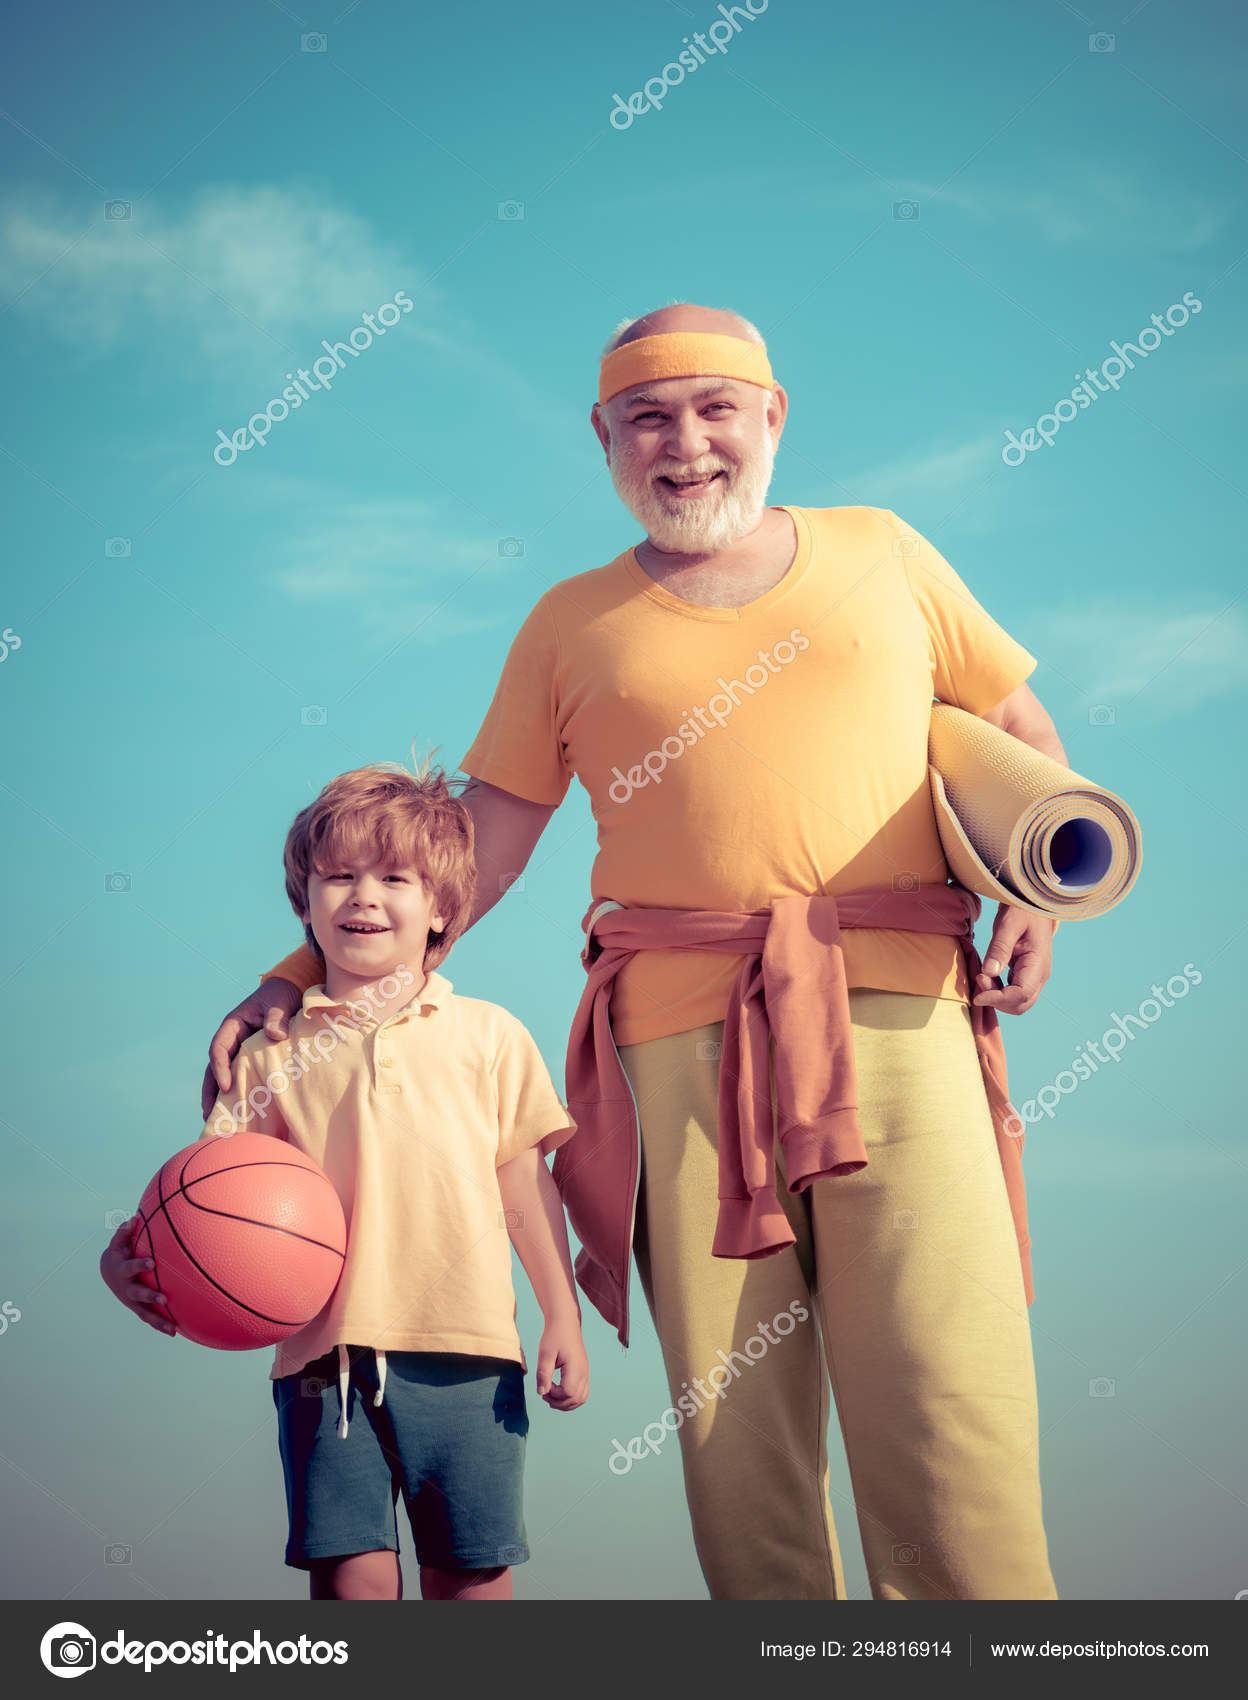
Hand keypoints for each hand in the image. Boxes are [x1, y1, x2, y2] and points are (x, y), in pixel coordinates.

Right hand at [99, 1216, 176, 1336]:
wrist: (109, 1272)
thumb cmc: (120, 1252)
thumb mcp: (119, 1242)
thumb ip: (124, 1231)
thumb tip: (134, 1219)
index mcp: (123, 1270)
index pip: (131, 1267)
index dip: (140, 1265)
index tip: (152, 1262)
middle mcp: (127, 1288)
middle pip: (138, 1294)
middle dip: (149, 1296)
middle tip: (164, 1299)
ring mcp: (132, 1300)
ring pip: (144, 1312)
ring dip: (157, 1320)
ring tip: (172, 1328)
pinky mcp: (138, 1307)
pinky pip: (149, 1318)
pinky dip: (160, 1326)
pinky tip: (174, 1332)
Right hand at [201, 979, 302, 1118]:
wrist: (289, 991)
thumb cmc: (281, 995)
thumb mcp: (279, 1002)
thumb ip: (276, 1016)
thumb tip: (275, 1035)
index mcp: (233, 1025)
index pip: (219, 1048)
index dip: (220, 1068)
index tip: (226, 1086)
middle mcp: (232, 1039)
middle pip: (214, 1067)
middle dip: (210, 1090)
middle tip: (210, 1114)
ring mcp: (239, 1049)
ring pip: (223, 1074)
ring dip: (218, 1095)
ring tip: (216, 1119)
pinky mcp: (251, 1058)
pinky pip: (240, 1075)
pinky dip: (237, 1091)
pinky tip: (238, 1109)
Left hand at [535, 1318, 588, 1409]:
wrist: (565, 1323)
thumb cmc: (554, 1336)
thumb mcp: (545, 1353)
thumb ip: (543, 1374)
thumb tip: (542, 1393)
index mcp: (575, 1367)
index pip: (567, 1392)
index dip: (554, 1394)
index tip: (544, 1384)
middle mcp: (584, 1373)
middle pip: (575, 1399)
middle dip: (558, 1402)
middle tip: (544, 1393)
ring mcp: (586, 1373)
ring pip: (580, 1399)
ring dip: (565, 1403)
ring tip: (551, 1395)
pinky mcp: (584, 1373)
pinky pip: (582, 1393)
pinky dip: (571, 1398)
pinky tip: (559, 1392)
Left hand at [971, 903, 1055, 1015]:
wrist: (1033, 906)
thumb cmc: (1021, 911)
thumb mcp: (1008, 924)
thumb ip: (999, 948)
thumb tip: (989, 972)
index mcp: (1038, 964)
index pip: (1021, 995)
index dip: (998, 1000)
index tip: (977, 996)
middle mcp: (1040, 975)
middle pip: (1020, 1005)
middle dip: (997, 1000)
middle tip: (979, 979)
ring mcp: (1034, 977)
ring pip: (1017, 1002)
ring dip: (996, 997)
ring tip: (981, 976)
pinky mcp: (1026, 976)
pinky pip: (1013, 993)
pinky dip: (998, 992)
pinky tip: (986, 977)